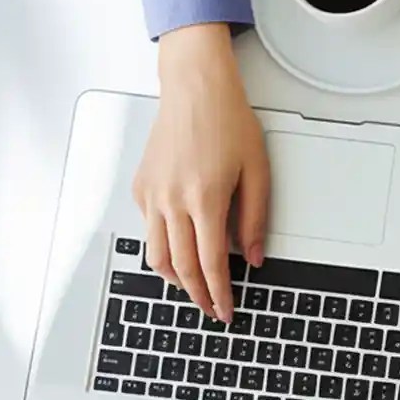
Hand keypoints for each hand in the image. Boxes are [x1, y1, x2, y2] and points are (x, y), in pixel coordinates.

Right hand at [133, 23, 269, 322]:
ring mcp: (152, 194)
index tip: (227, 310)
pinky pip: (149, 230)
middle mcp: (172, 200)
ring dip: (176, 279)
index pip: (212, 264)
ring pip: (156, 255)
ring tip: (196, 288)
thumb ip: (255, 219)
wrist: (195, 89)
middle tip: (212, 309)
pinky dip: (164, 247)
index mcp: (205, 199)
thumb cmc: (228, 122)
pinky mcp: (141, 187)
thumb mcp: (258, 171)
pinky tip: (182, 248)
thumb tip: (254, 257)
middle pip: (181, 267)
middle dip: (198, 295)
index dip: (220, 293)